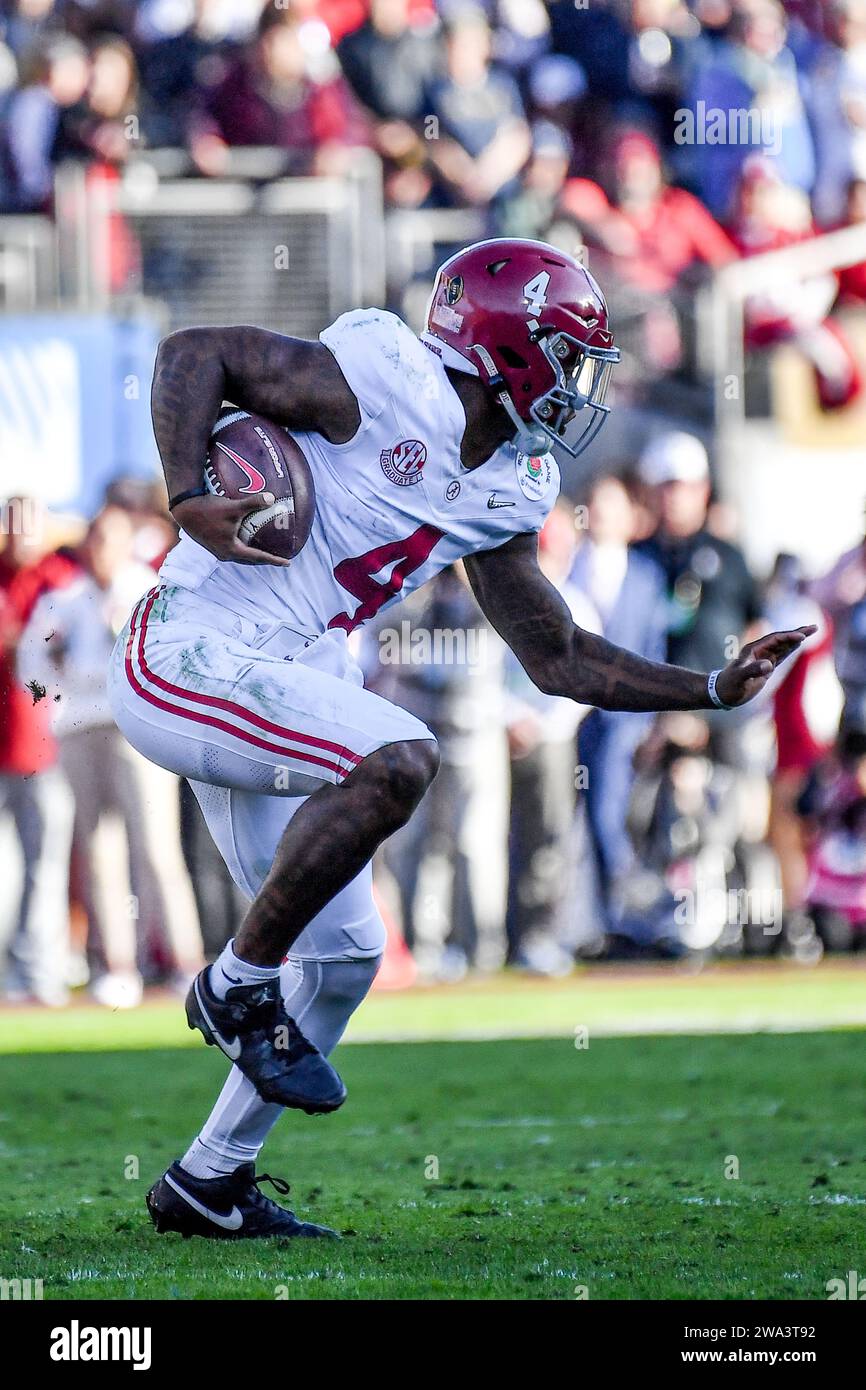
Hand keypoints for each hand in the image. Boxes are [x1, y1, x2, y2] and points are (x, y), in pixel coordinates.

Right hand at [172, 493, 290, 566]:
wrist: (184, 510)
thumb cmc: (208, 509)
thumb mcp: (233, 506)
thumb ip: (253, 503)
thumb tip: (272, 498)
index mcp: (231, 550)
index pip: (258, 557)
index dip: (274, 560)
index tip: (288, 562)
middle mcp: (224, 554)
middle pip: (250, 560)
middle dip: (264, 559)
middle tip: (279, 558)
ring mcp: (217, 550)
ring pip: (240, 556)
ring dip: (252, 555)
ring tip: (264, 551)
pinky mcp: (212, 543)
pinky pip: (232, 548)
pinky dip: (243, 547)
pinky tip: (245, 539)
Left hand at [715, 625, 815, 706]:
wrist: (722, 693)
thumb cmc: (729, 685)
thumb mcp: (740, 678)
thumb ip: (753, 670)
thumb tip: (769, 665)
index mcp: (753, 650)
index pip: (775, 640)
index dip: (788, 637)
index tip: (802, 637)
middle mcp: (760, 651)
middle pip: (782, 639)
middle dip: (798, 633)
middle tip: (814, 627)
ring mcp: (764, 658)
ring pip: (784, 645)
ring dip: (797, 639)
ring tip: (812, 631)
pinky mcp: (766, 666)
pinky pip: (782, 655)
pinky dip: (791, 649)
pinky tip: (800, 644)